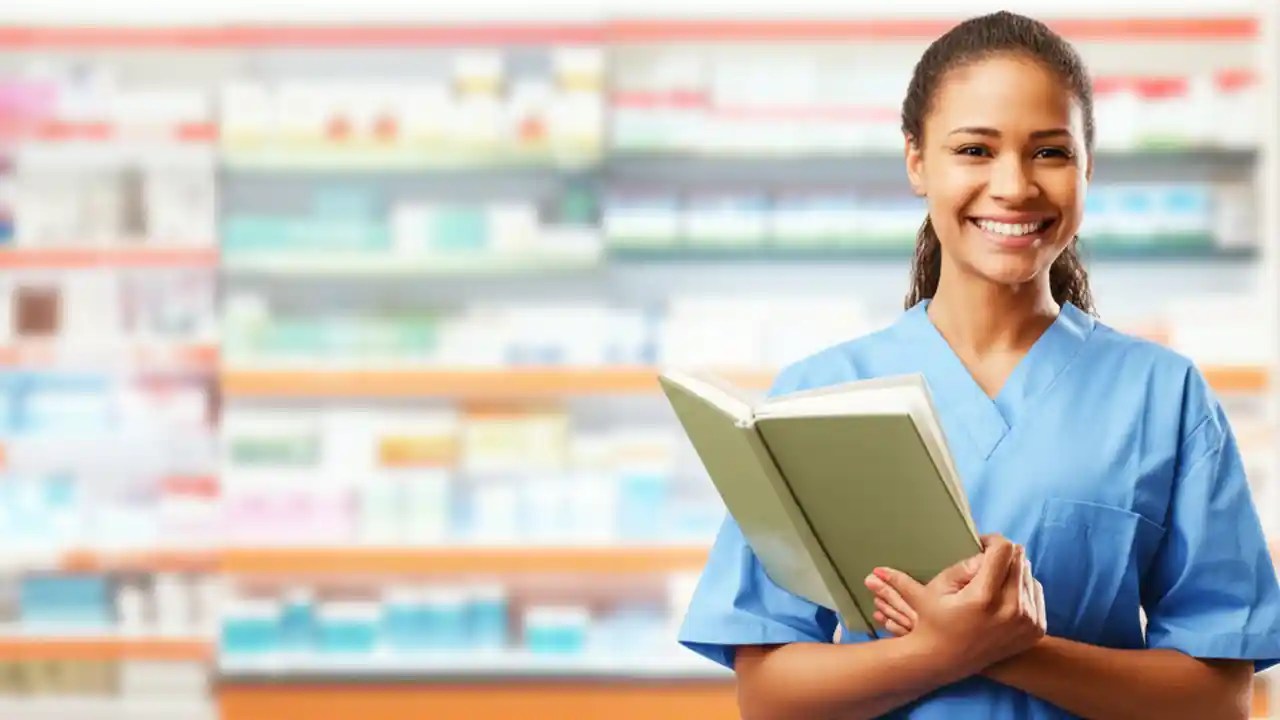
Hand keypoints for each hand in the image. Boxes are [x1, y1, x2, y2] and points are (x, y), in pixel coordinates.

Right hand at [869, 535, 1043, 635]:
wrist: (951, 663)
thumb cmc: (934, 625)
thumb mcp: (922, 599)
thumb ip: (901, 580)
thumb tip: (874, 571)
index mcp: (983, 597)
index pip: (1003, 550)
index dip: (992, 541)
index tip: (981, 545)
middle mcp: (1009, 609)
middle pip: (1019, 559)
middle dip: (1002, 556)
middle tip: (984, 562)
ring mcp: (1025, 621)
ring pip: (1028, 574)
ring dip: (1012, 571)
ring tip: (990, 581)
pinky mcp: (1034, 629)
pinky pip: (1035, 592)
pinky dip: (1022, 588)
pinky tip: (1002, 596)